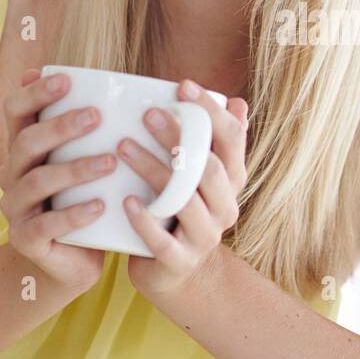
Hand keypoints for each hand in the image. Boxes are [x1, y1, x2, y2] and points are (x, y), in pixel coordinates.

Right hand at [0, 68, 114, 292]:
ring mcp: (16, 208)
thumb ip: (93, 130)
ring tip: (109, 162)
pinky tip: (100, 206)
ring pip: (37, 181)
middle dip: (60, 126)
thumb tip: (121, 88)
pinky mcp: (26, 239)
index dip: (35, 93)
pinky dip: (74, 214)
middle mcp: (12, 174)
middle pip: (26, 142)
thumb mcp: (86, 161)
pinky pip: (47, 225)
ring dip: (74, 169)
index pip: (15, 111)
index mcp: (23, 149)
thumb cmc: (87, 200)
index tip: (66, 79)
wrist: (74, 261)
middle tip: (96, 116)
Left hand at [120, 78, 248, 301]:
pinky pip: (163, 241)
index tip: (183, 85)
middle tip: (146, 113)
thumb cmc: (183, 211)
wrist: (176, 272)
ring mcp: (205, 236)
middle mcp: (226, 207)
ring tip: (122, 147)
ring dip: (153, 170)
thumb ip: (215, 143)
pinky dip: (145, 220)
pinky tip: (126, 201)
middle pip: (208, 167)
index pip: (232, 139)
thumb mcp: (203, 178)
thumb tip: (237, 102)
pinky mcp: (179, 261)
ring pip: (184, 200)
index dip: (211, 111)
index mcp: (233, 180)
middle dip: (178, 137)